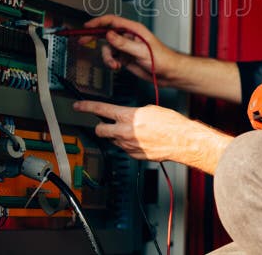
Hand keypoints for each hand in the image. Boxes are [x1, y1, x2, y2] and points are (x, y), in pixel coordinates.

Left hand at [73, 100, 232, 173]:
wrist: (182, 140)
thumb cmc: (171, 124)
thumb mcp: (150, 110)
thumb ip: (134, 113)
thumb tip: (126, 116)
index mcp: (128, 116)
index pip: (101, 109)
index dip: (86, 107)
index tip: (78, 106)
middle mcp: (125, 132)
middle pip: (101, 130)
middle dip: (101, 127)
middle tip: (105, 125)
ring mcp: (129, 146)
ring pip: (113, 141)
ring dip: (118, 136)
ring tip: (133, 132)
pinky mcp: (135, 156)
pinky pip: (125, 149)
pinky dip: (129, 145)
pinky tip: (141, 140)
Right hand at [82, 14, 181, 86]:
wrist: (168, 73)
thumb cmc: (162, 59)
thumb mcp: (141, 51)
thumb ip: (124, 43)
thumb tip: (109, 35)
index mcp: (134, 30)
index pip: (112, 21)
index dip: (98, 22)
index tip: (86, 26)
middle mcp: (128, 36)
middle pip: (106, 32)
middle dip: (94, 37)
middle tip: (83, 41)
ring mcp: (126, 47)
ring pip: (108, 48)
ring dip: (108, 57)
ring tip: (114, 64)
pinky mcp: (125, 57)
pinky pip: (112, 57)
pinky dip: (111, 62)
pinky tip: (117, 67)